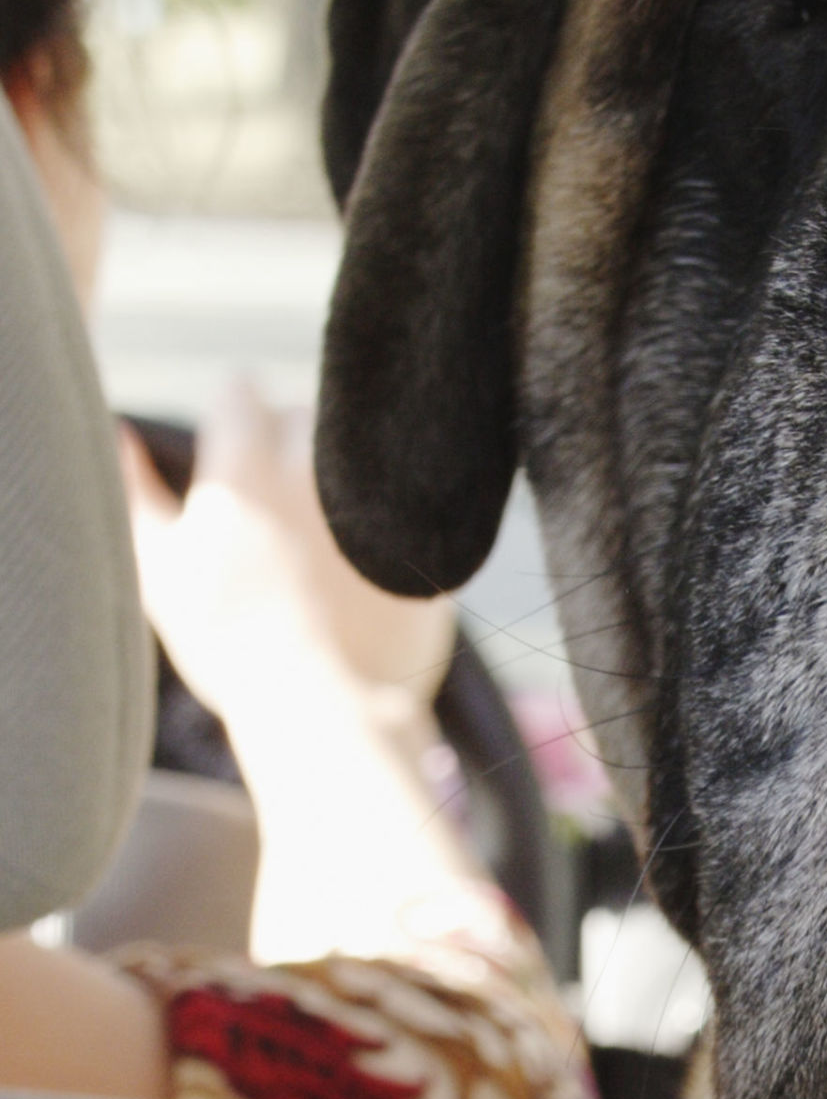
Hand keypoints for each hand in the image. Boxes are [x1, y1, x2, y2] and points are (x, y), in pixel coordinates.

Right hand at [122, 378, 456, 729]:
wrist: (322, 704)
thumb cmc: (228, 642)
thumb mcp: (162, 569)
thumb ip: (138, 494)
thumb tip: (124, 435)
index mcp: (244, 470)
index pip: (239, 393)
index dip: (233, 421)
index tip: (235, 455)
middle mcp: (315, 468)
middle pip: (303, 416)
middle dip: (291, 445)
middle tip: (280, 503)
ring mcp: (378, 496)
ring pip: (359, 448)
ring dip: (344, 473)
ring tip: (327, 529)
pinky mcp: (430, 529)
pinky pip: (409, 494)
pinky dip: (392, 512)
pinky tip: (371, 553)